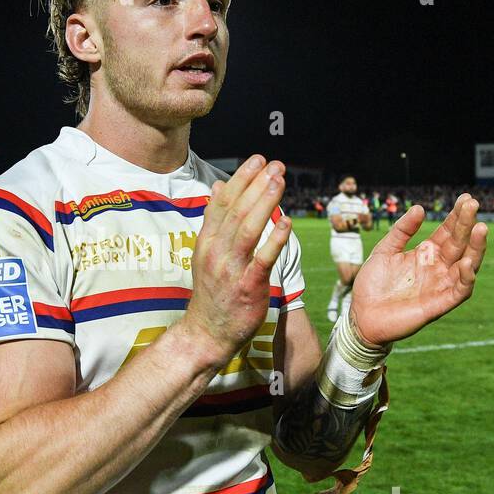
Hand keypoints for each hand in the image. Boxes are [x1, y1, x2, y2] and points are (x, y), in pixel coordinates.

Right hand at [179, 154, 290, 369]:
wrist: (207, 332)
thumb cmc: (212, 292)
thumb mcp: (206, 252)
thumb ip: (213, 220)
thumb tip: (219, 186)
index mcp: (207, 241)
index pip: (222, 203)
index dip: (241, 180)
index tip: (257, 160)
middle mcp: (216, 252)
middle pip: (236, 211)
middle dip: (256, 185)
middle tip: (275, 165)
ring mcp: (231, 270)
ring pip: (248, 230)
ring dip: (264, 203)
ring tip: (279, 182)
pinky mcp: (247, 287)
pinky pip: (262, 260)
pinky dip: (275, 240)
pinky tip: (287, 223)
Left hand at [350, 193, 487, 346]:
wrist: (361, 316)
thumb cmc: (372, 285)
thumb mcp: (384, 251)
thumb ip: (401, 231)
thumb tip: (420, 208)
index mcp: (425, 254)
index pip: (447, 232)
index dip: (457, 216)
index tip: (466, 198)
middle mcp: (437, 268)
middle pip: (459, 243)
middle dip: (466, 224)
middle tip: (473, 204)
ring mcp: (440, 285)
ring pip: (467, 265)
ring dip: (475, 248)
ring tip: (480, 228)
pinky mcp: (439, 304)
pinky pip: (460, 291)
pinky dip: (467, 278)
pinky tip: (468, 262)